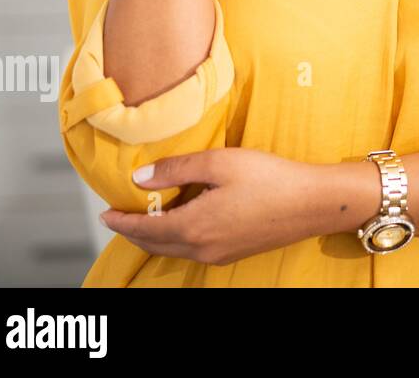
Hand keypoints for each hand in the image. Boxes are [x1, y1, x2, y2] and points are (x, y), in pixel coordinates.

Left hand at [99, 148, 338, 266]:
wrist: (313, 203)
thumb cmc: (270, 178)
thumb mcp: (221, 163)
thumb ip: (178, 169)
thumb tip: (140, 178)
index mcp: (193, 227)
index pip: (143, 228)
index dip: (121, 221)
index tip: (105, 213)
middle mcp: (201, 247)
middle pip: (154, 244)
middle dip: (133, 231)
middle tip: (121, 217)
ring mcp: (218, 254)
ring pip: (173, 249)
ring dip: (155, 236)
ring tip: (148, 217)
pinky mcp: (234, 252)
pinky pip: (192, 249)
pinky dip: (176, 238)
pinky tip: (184, 221)